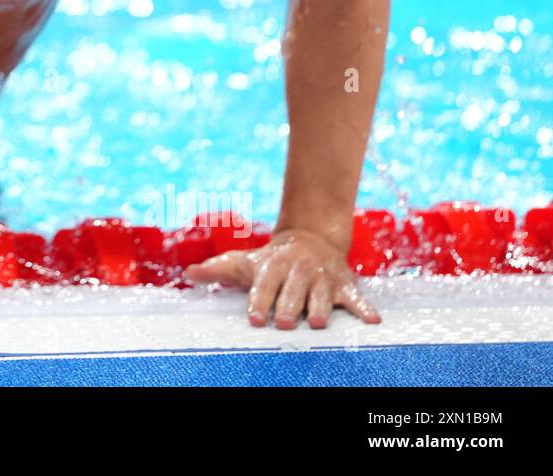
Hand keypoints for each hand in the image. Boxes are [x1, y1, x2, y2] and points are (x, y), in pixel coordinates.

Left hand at [184, 228, 380, 329]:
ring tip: (317, 322)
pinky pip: (356, 297)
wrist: (309, 239)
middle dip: (289, 307)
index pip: (264, 286)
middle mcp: (299, 271)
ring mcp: (323, 277)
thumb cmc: (270, 260)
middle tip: (286, 323)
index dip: (259, 302)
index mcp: (273, 267)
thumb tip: (189, 273)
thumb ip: (217, 270)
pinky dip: (364, 308)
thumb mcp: (243, 261)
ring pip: (322, 295)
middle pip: (293, 292)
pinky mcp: (344, 284)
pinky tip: (372, 320)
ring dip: (320, 308)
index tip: (255, 318)